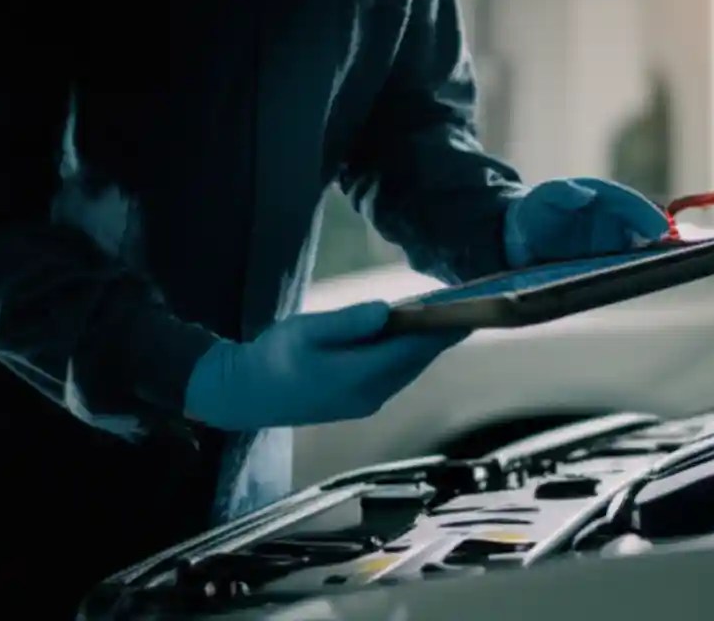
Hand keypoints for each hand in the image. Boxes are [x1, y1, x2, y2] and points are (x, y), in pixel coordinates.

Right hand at [184, 302, 466, 430]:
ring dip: (427, 347)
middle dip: (441, 337)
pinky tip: (416, 339)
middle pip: (416, 362)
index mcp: (357, 376)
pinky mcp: (360, 402)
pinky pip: (396, 376)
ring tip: (449, 321)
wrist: (246, 395)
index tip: (466, 311)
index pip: (411, 349)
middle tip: (468, 311)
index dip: (440, 330)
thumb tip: (387, 312)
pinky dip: (409, 356)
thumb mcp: (305, 330)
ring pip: (408, 370)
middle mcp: (370, 394)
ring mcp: (366, 402)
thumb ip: (348, 323)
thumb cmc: (272, 357)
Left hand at [504, 178, 670, 267]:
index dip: (645, 214)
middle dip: (656, 242)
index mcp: (604, 197)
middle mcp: (615, 220)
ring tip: (654, 274)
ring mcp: (613, 243)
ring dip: (647, 261)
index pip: (629, 202)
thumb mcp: (545, 197)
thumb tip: (586, 193)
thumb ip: (563, 193)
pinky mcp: (606, 265)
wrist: (519, 235)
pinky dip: (630, 275)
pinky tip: (629, 285)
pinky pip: (622, 269)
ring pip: (636, 251)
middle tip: (668, 256)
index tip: (658, 227)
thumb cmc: (536, 210)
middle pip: (642, 229)